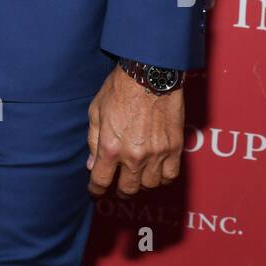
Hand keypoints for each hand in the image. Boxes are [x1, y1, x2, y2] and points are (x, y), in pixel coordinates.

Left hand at [86, 65, 183, 197]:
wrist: (150, 74)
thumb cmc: (119, 88)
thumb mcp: (96, 111)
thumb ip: (93, 140)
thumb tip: (92, 164)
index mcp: (111, 146)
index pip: (101, 181)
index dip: (96, 190)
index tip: (95, 192)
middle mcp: (134, 155)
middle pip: (127, 188)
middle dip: (119, 190)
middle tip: (118, 187)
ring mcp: (156, 153)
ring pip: (149, 185)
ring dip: (141, 183)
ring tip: (137, 177)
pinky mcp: (174, 148)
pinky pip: (170, 176)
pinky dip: (162, 178)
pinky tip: (156, 171)